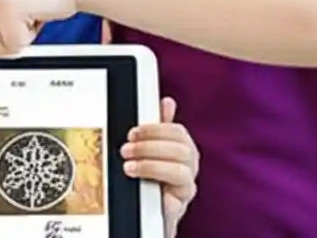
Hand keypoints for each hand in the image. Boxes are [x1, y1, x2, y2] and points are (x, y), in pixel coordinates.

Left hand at [121, 98, 197, 235]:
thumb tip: (167, 102)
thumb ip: (159, 129)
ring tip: (129, 165)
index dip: (155, 130)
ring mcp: (186, 186)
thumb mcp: (152, 150)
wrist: (147, 214)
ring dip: (152, 164)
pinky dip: (159, 182)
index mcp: (184, 149)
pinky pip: (177, 193)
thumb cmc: (151, 179)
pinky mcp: (180, 204)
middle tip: (127, 148)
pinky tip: (139, 178)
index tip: (133, 133)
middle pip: (182, 150)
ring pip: (182, 170)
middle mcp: (189, 166)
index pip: (178, 132)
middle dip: (151, 146)